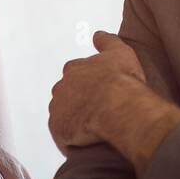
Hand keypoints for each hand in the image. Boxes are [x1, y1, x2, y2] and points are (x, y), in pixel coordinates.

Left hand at [48, 31, 145, 152]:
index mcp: (74, 69)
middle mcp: (60, 88)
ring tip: (97, 130)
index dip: (89, 83)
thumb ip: (107, 42)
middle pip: (67, 96)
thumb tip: (96, 34)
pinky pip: (63, 137)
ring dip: (76, 122)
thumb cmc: (121, 79)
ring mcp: (57, 109)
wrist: (118, 107)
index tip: (101, 90)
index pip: (76, 74)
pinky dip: (73, 141)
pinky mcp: (58, 130)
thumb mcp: (120, 53)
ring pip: (64, 116)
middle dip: (79, 102)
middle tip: (100, 112)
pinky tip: (89, 144)